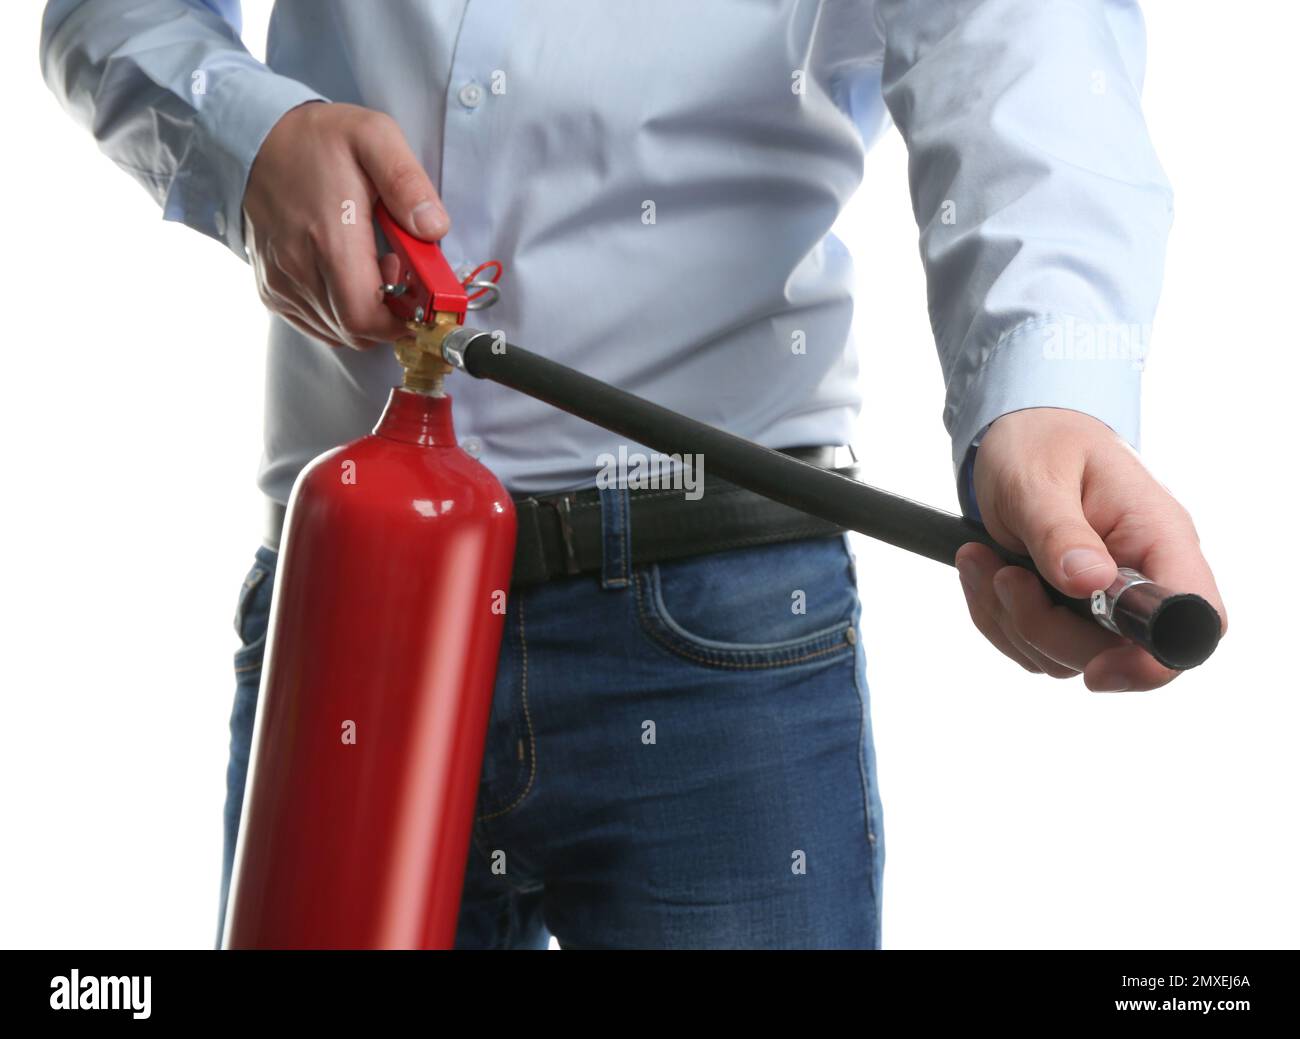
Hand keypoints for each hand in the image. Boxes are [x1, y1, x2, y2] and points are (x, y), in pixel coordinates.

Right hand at [241, 101, 448, 349]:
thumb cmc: (319, 141)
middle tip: (397, 273)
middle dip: (388, 316)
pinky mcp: (271, 291)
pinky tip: (345, 277)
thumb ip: (408, 183)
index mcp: (328, 238)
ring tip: (369, 267)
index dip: (399, 321)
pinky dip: (340, 314)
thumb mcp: (375, 139)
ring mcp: (280, 284)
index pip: (365, 317)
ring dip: (365, 314)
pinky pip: (316, 325)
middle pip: (355, 331)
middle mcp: (297, 269)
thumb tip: (434, 228)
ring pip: (336, 333)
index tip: (418, 299)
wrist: (256, 139)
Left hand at [954, 407, 1226, 691]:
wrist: (1017, 433)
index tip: (1097, 669)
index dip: (1155, 660)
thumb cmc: (1038, 443)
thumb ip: (1059, 531)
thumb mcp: (1037, 478)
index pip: (1196, 619)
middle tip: (1005, 576)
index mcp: (1159, 535)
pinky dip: (996, 618)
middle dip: (1045, 629)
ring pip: (1064, 657)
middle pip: (1118, 654)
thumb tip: (1090, 583)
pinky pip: (1031, 646)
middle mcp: (1142, 574)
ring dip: (1009, 620)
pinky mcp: (1068, 610)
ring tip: (981, 560)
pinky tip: (982, 570)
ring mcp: (1106, 598)